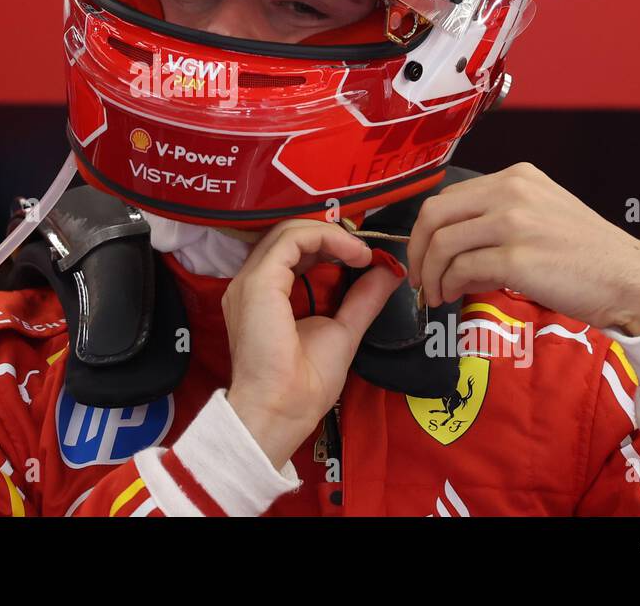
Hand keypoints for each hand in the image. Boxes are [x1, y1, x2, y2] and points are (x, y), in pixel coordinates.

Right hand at [223, 219, 403, 469]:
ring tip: (361, 253)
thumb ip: (362, 299)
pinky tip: (353, 254)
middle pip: (288, 234)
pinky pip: (293, 239)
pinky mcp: (260, 281)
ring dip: (331, 234)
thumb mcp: (343, 330)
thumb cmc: (305, 383)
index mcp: (265, 294)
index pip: (291, 250)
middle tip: (363, 251)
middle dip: (329, 235)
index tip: (362, 258)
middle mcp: (252, 282)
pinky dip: (326, 238)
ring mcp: (251, 280)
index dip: (327, 244)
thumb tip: (387, 271)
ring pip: (289, 230)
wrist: (284, 410)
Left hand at [405, 163, 639, 335]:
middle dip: (416, 249)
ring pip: (442, 243)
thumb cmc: (589, 257)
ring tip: (437, 293)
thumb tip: (451, 246)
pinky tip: (455, 296)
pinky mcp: (517, 258)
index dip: (426, 229)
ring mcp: (514, 223)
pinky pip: (462, 269)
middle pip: (435, 214)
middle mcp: (512, 192)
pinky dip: (450, 285)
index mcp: (516, 178)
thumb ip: (497, 219)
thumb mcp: (542, 216)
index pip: (449, 196)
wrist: (632, 281)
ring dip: (431, 274)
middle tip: (418, 276)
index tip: (423, 253)